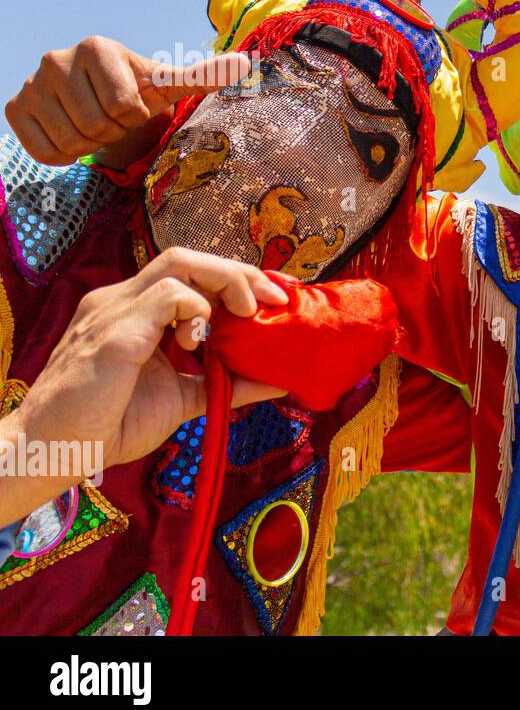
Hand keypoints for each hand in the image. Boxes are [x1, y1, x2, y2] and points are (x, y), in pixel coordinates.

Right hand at [0, 248, 288, 525]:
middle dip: (240, 272)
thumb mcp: (183, 400)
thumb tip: (277, 382)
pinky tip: (199, 342)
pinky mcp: (115, 329)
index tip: (273, 302)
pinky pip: (168, 294)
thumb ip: (226, 385)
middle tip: (275, 301)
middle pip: (188, 258)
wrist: (53, 451)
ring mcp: (114, 309)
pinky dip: (197, 310)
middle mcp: (122, 301)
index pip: (190, 275)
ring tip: (246, 315)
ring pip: (180, 263)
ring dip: (226, 282)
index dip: (234, 280)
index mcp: (135, 313)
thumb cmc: (108, 426)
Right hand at [5, 36, 250, 167]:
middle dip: (115, 131)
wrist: (99, 97)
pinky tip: (73, 133)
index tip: (134, 104)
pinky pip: (46, 153)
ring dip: (92, 144)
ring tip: (96, 123)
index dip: (136, 116)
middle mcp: (56, 58)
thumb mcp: (169, 83)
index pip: (124, 107)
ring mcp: (31, 83)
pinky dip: (65, 155)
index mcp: (97, 47)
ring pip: (72, 141)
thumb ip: (204, 75)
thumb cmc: (139, 90)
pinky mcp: (15, 108)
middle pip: (97, 126)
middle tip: (114, 117)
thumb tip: (245, 63)